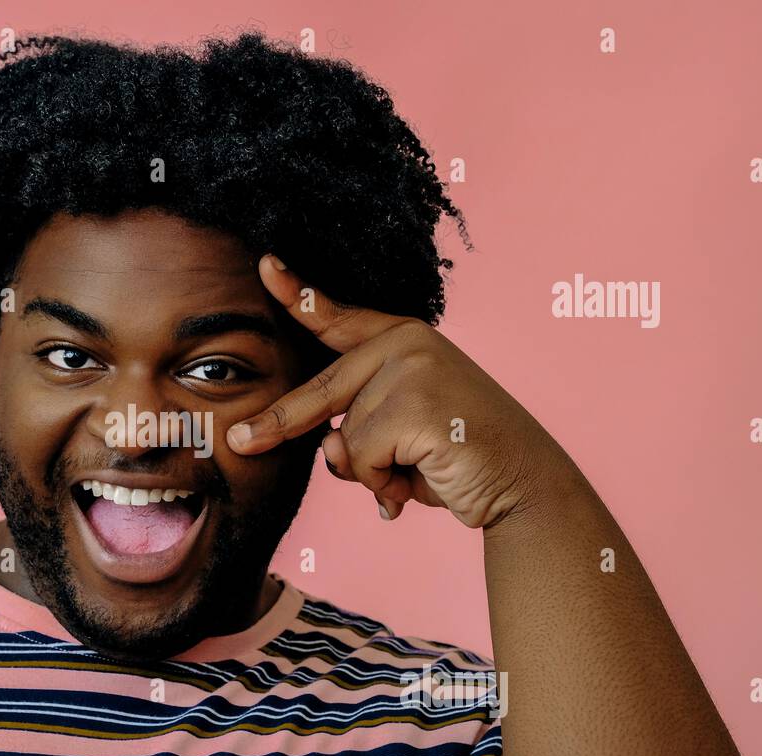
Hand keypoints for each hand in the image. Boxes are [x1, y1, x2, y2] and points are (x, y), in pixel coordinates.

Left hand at [228, 254, 568, 527]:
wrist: (523, 485)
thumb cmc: (457, 460)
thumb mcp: (397, 438)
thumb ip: (356, 432)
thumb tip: (328, 448)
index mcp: (402, 339)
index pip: (339, 318)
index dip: (299, 295)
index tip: (264, 265)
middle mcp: (407, 343)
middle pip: (319, 391)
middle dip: (277, 426)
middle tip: (239, 441)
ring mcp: (411, 368)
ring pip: (344, 439)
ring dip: (372, 473)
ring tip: (420, 470)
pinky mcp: (414, 403)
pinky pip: (362, 458)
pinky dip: (384, 484)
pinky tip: (425, 477)